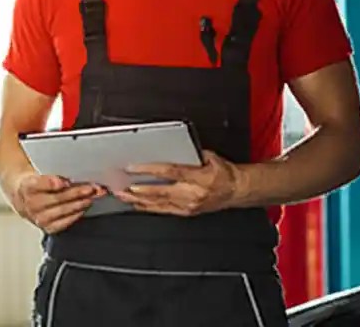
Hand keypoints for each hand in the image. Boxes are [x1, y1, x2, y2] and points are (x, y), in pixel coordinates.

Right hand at [12, 173, 104, 233]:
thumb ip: (55, 175)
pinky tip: (83, 207)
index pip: (39, 184)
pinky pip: (64, 222)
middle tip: (90, 188)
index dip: (52, 183)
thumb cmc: (36, 183)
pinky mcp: (47, 228)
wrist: (23, 198)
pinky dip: (76, 214)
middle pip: (56, 198)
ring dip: (80, 203)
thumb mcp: (40, 173)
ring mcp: (39, 218)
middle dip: (76, 192)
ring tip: (92, 197)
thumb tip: (73, 177)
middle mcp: (31, 204)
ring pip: (63, 210)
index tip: (65, 181)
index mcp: (28, 186)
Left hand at [115, 150, 239, 216]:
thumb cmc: (224, 173)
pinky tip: (138, 205)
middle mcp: (192, 193)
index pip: (170, 172)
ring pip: (160, 204)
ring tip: (123, 196)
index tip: (133, 168)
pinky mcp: (187, 212)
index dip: (149, 170)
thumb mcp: (211, 157)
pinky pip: (164, 210)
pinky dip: (149, 208)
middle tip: (122, 187)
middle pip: (160, 192)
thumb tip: (176, 148)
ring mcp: (189, 205)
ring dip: (139, 200)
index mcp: (199, 177)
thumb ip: (193, 153)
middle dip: (139, 190)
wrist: (236, 190)